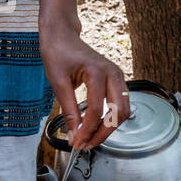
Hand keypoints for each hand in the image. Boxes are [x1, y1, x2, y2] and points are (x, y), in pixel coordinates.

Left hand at [39, 23, 129, 150]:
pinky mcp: (116, 80)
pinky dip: (111, 118)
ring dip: (109, 128)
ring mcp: (117, 76)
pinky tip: (96, 126)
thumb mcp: (58, 83)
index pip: (97, 110)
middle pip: (118, 113)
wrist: (62, 36)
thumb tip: (74, 134)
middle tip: (86, 145)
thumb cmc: (58, 53)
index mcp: (97, 72)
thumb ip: (68, 110)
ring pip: (123, 110)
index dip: (87, 130)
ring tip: (90, 139)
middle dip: (103, 133)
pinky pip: (120, 104)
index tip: (76, 142)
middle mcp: (113, 73)